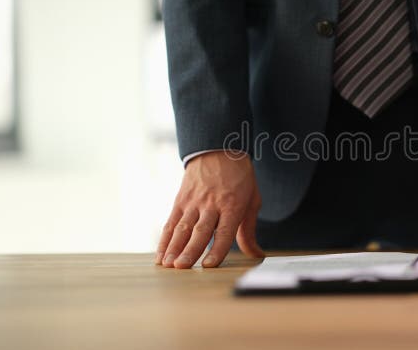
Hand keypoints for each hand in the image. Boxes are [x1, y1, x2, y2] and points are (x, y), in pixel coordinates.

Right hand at [155, 152, 264, 268]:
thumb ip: (249, 231)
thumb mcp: (251, 201)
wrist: (218, 150)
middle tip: (182, 267)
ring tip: (168, 265)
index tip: (209, 265)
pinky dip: (165, 240)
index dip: (217, 249)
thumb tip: (256, 255)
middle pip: (200, 231)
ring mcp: (194, 202)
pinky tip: (161, 256)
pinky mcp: (180, 200)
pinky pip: (171, 222)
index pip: (225, 231)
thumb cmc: (239, 179)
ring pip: (182, 228)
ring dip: (174, 247)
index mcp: (232, 205)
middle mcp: (212, 204)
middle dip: (190, 250)